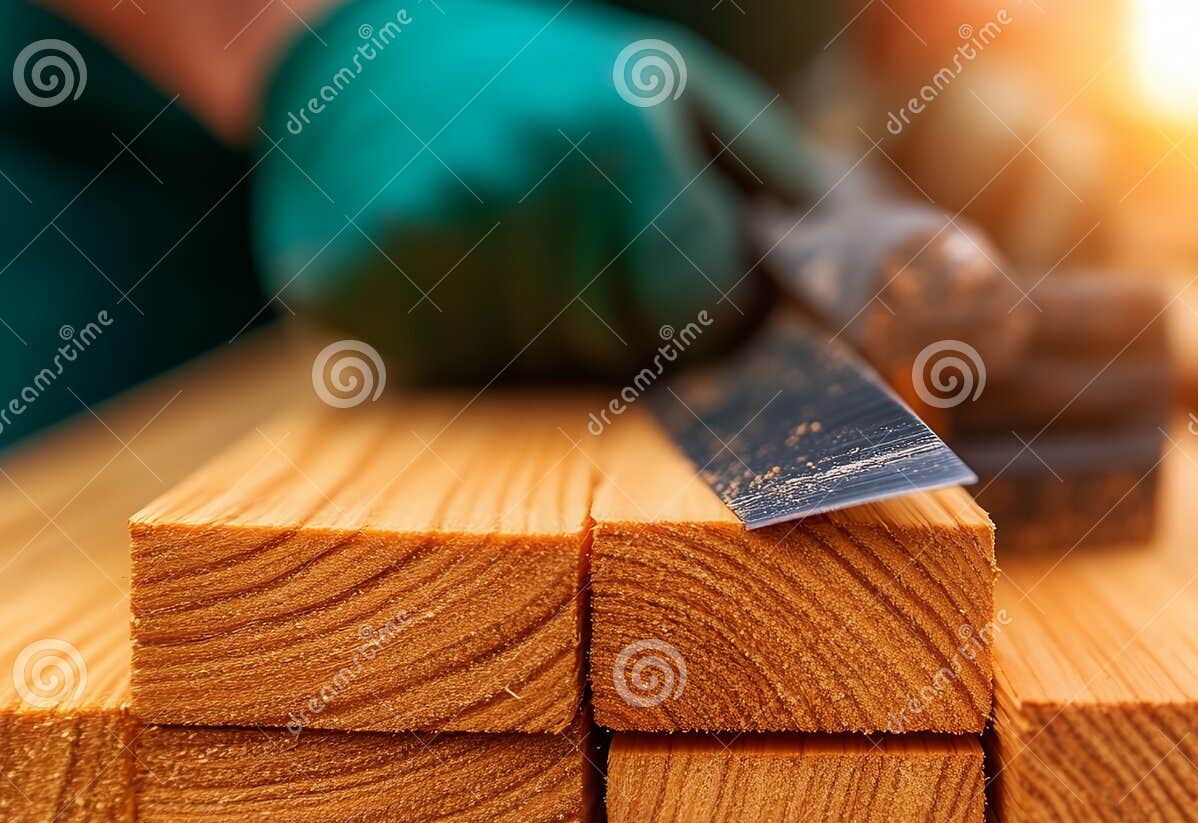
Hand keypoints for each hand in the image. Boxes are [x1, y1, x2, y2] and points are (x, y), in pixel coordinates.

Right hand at [252, 0, 815, 378]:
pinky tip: (444, 280)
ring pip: (538, 378)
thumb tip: (833, 248)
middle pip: (622, 352)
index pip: (702, 313)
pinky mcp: (348, 291)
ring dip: (538, 342)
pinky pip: (446, 380)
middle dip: (616, 321)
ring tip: (504, 253)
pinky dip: (455, 353)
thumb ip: (765, 161)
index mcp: (616, 130)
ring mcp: (426, 239)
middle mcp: (522, 181)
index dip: (695, 310)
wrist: (361, 51)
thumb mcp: (668, 81)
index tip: (664, 272)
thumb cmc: (546, 80)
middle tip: (567, 246)